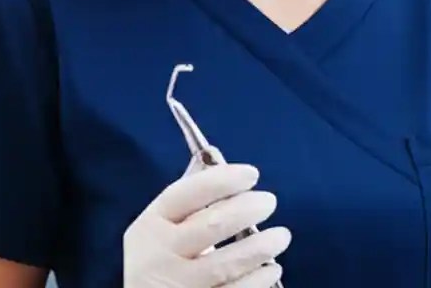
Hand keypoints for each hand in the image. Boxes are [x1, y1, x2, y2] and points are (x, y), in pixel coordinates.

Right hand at [123, 162, 289, 286]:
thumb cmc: (160, 259)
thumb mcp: (162, 226)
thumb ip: (189, 194)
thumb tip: (215, 155)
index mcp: (150, 226)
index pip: (184, 195)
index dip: (221, 180)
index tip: (252, 174)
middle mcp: (160, 257)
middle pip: (210, 226)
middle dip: (247, 210)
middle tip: (269, 201)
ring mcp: (178, 286)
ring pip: (226, 265)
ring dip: (261, 247)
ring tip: (281, 236)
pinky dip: (259, 279)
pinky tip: (272, 268)